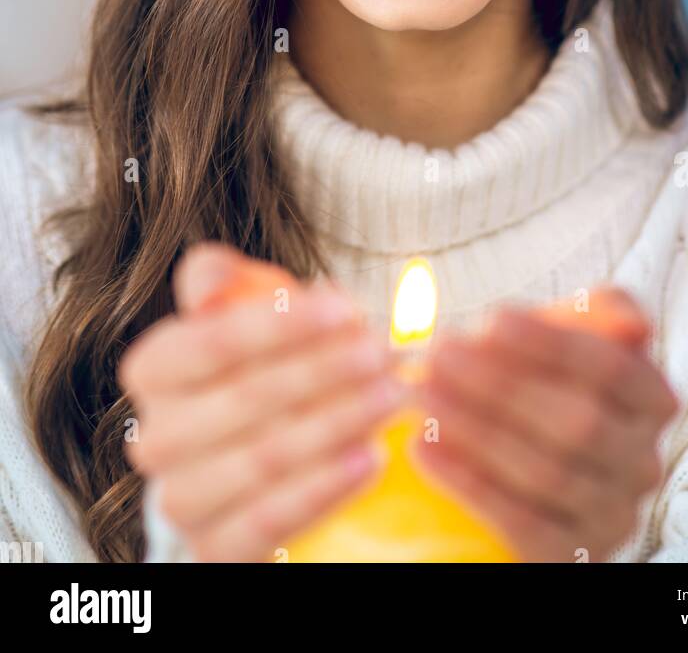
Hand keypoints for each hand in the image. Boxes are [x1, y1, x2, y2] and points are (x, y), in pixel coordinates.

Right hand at [118, 243, 405, 561]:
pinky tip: (372, 455)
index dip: (278, 325)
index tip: (345, 308)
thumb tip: (210, 285)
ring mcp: (182, 498)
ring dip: (338, 424)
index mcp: (152, 368)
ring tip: (394, 397)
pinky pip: (269, 521)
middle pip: (243, 399)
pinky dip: (324, 487)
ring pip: (262, 458)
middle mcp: (155, 438)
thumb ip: (224, 279)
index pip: (209, 343)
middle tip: (386, 352)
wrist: (263, 445)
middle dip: (323, 371)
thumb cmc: (260, 359)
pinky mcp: (213, 548)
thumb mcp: (245, 305)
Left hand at [409, 288, 678, 562]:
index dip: (552, 343)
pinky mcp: (573, 556)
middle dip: (501, 385)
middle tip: (439, 355)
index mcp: (653, 401)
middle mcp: (643, 463)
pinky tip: (423, 447)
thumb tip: (637, 323)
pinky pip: (522, 524)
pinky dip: (469, 484)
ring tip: (422, 395)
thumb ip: (597, 317)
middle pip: (577, 422)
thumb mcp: (568, 343)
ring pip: (547, 473)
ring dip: (476, 430)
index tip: (490, 319)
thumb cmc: (544, 385)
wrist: (525, 473)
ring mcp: (613, 516)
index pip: (612, 368)